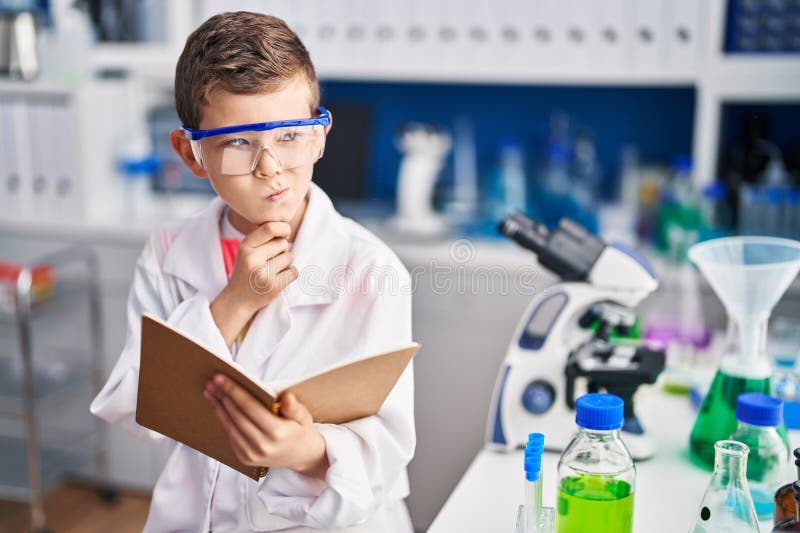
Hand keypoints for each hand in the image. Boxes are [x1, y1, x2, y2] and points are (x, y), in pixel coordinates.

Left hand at [203, 374, 328, 479]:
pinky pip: (230, 436)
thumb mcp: (303, 416)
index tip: (220, 378)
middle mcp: (262, 445)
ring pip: (229, 426)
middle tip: (212, 382)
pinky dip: (223, 420)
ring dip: (218, 407)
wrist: (301, 455)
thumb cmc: (300, 430)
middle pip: (236, 415)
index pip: (249, 407)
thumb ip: (294, 407)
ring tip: (211, 392)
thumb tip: (287, 397)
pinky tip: (219, 407)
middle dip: (222, 396)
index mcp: (277, 432)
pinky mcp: (245, 459)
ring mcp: (252, 455)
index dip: (233, 391)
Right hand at [211, 221, 298, 345]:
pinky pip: (294, 271)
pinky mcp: (273, 287)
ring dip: (286, 263)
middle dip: (282, 250)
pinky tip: (278, 278)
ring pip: (290, 257)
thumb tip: (286, 228)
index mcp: (245, 246)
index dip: (283, 228)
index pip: (269, 228)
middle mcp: (252, 258)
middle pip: (283, 243)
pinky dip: (290, 274)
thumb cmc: (248, 270)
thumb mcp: (248, 250)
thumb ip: (263, 238)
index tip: (285, 233)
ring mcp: (263, 274)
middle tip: (270, 261)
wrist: (238, 299)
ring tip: (272, 270)